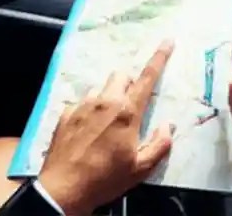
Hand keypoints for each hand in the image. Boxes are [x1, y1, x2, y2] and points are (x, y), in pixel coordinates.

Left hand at [38, 41, 175, 215]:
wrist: (64, 190)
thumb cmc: (105, 180)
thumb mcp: (141, 169)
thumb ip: (160, 144)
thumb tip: (167, 126)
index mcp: (127, 112)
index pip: (147, 77)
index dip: (159, 58)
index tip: (167, 42)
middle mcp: (104, 102)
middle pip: (121, 75)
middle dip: (129, 84)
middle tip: (130, 105)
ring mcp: (82, 105)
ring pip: (100, 88)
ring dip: (108, 98)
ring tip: (106, 124)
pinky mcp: (66, 113)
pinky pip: (82, 102)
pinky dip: (89, 111)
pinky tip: (87, 132)